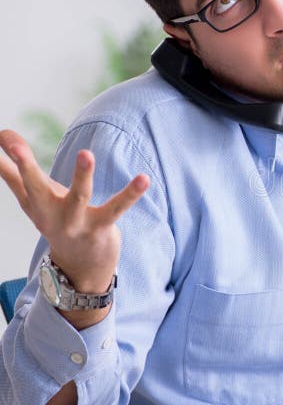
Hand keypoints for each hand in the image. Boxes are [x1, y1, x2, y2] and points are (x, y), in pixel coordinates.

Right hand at [0, 129, 149, 295]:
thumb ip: (14, 172)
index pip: (19, 176)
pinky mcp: (101, 228)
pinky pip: (117, 208)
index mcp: (35, 203)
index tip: (4, 135)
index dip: (13, 156)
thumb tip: (0, 136)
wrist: (79, 269)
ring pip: (78, 196)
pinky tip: (144, 179)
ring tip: (86, 153)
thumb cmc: (56, 222)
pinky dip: (131, 194)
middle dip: (25, 167)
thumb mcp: (33, 200)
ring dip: (82, 176)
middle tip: (16, 147)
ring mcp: (76, 222)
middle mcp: (51, 213)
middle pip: (35, 188)